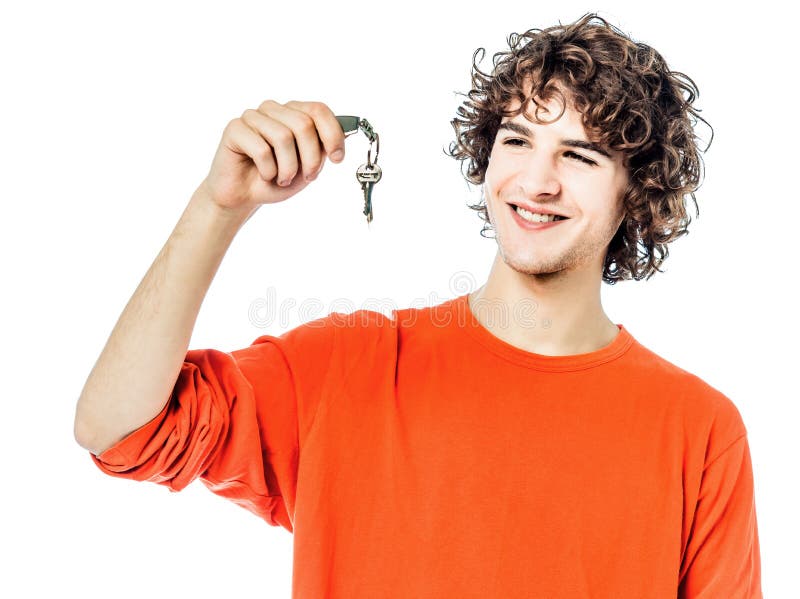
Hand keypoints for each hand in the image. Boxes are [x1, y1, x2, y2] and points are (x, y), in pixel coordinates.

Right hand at [196, 99, 345, 215]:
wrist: (244, 196)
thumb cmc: (276, 179)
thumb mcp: (308, 167)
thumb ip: (323, 149)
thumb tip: (343, 133)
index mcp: (293, 113)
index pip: (318, 110)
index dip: (332, 134)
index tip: (337, 158)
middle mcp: (274, 110)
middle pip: (303, 124)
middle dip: (310, 159)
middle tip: (305, 177)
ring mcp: (253, 117)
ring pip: (283, 137)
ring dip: (288, 168)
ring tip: (281, 178)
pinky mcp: (235, 129)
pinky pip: (261, 149)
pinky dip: (268, 170)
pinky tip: (264, 175)